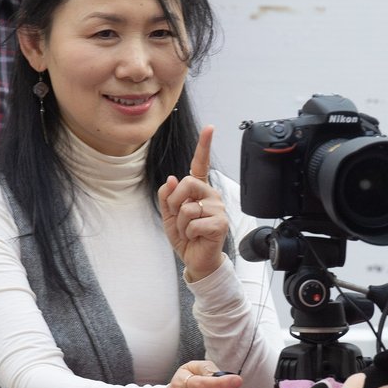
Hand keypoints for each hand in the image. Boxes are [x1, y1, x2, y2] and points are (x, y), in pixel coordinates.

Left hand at [159, 125, 227, 280]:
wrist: (197, 260)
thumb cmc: (186, 237)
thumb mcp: (168, 216)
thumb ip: (167, 197)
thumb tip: (171, 179)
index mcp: (199, 191)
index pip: (201, 164)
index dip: (204, 146)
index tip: (210, 127)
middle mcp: (211, 196)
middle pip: (187, 183)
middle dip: (175, 202)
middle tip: (180, 219)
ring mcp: (218, 209)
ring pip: (188, 207)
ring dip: (181, 223)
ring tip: (190, 231)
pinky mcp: (220, 223)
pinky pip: (194, 222)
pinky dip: (189, 233)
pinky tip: (196, 237)